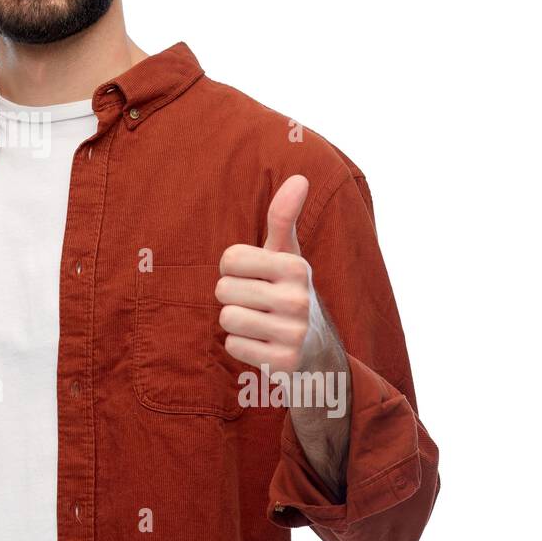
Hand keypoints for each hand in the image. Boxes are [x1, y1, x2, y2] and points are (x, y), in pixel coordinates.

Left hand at [215, 174, 332, 377]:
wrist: (317, 353)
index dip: (233, 270)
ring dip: (236, 323)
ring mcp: (293, 333)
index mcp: (297, 266)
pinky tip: (263, 345)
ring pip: (227, 319)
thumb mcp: (288, 255)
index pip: (229, 259)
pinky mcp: (284, 363)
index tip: (254, 277)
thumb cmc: (289, 292)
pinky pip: (233, 346)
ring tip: (260, 324)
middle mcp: (299, 299)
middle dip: (233, 297)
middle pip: (224, 289)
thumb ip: (284, 217)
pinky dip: (242, 347)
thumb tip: (299, 177)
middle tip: (257, 304)